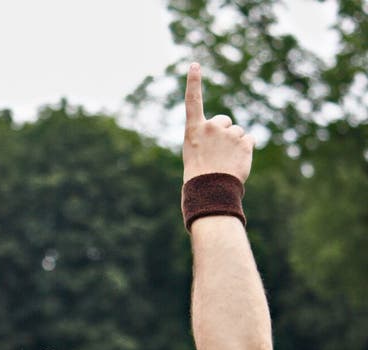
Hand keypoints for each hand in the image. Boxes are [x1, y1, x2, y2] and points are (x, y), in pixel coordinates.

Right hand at [183, 63, 253, 183]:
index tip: (195, 65)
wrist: (211, 191)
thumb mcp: (196, 154)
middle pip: (225, 121)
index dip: (193, 82)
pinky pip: (250, 139)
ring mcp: (229, 133)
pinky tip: (238, 161)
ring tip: (227, 162)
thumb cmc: (200, 177)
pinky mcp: (244, 142)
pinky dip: (247, 149)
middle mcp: (211, 127)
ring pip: (238, 132)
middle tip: (218, 154)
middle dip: (225, 133)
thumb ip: (209, 139)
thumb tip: (235, 135)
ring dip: (236, 144)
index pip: (193, 101)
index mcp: (194, 130)